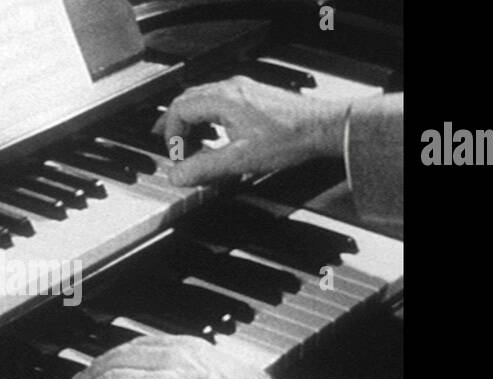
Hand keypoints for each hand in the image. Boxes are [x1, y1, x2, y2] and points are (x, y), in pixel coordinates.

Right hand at [153, 76, 349, 186]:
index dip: (170, 135)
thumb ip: (204, 168)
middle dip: (174, 124)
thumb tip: (177, 176)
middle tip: (169, 145)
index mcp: (222, 100)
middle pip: (186, 100)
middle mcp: (230, 89)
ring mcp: (243, 90)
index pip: (178, 110)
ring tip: (187, 140)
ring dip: (190, 120)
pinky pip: (219, 100)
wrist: (323, 127)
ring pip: (202, 98)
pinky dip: (207, 116)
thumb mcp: (240, 160)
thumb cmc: (289, 138)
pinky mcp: (253, 96)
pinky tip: (214, 133)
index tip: (176, 156)